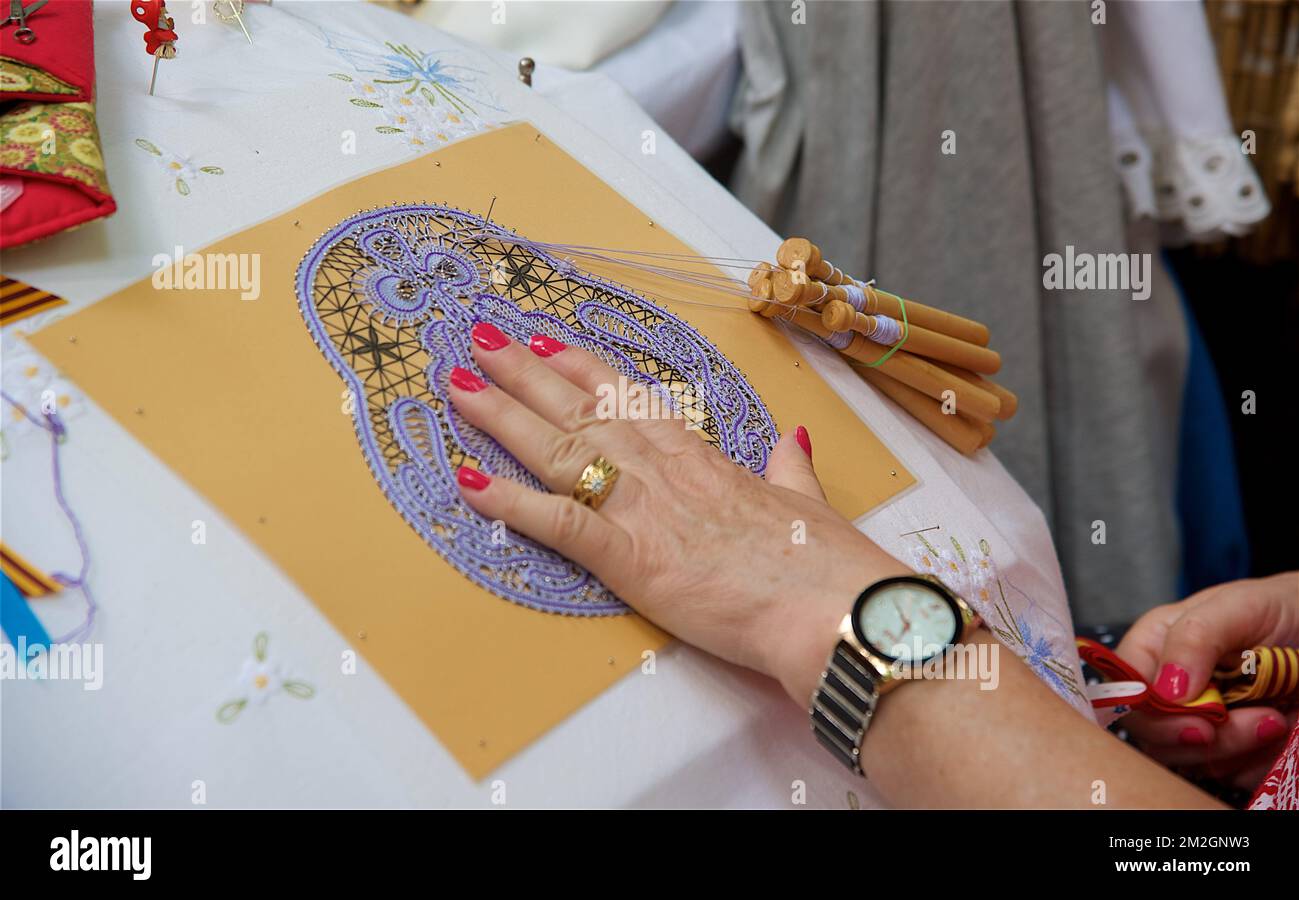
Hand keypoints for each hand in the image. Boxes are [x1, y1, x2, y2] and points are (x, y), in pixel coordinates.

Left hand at [447, 323, 908, 702]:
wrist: (830, 605)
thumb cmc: (823, 560)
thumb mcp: (806, 502)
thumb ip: (790, 468)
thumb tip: (795, 438)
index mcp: (701, 459)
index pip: (632, 400)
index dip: (584, 368)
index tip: (549, 341)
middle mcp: (664, 471)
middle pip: (583, 411)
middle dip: (526, 374)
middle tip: (480, 340)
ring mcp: (643, 510)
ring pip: (561, 450)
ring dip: (504, 417)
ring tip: (458, 385)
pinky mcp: (629, 558)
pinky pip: (559, 524)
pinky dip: (511, 503)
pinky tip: (468, 481)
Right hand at [1115, 572, 1298, 789]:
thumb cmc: (1278, 609)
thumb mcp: (1237, 606)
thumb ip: (1195, 637)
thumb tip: (1165, 689)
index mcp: (1154, 649)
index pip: (1125, 690)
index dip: (1149, 713)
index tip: (1197, 723)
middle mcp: (1168, 690)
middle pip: (1154, 735)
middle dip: (1205, 737)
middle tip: (1259, 721)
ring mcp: (1198, 722)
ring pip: (1191, 760)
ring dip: (1239, 749)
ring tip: (1279, 719)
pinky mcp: (1230, 748)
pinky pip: (1230, 773)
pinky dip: (1258, 762)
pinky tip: (1283, 732)